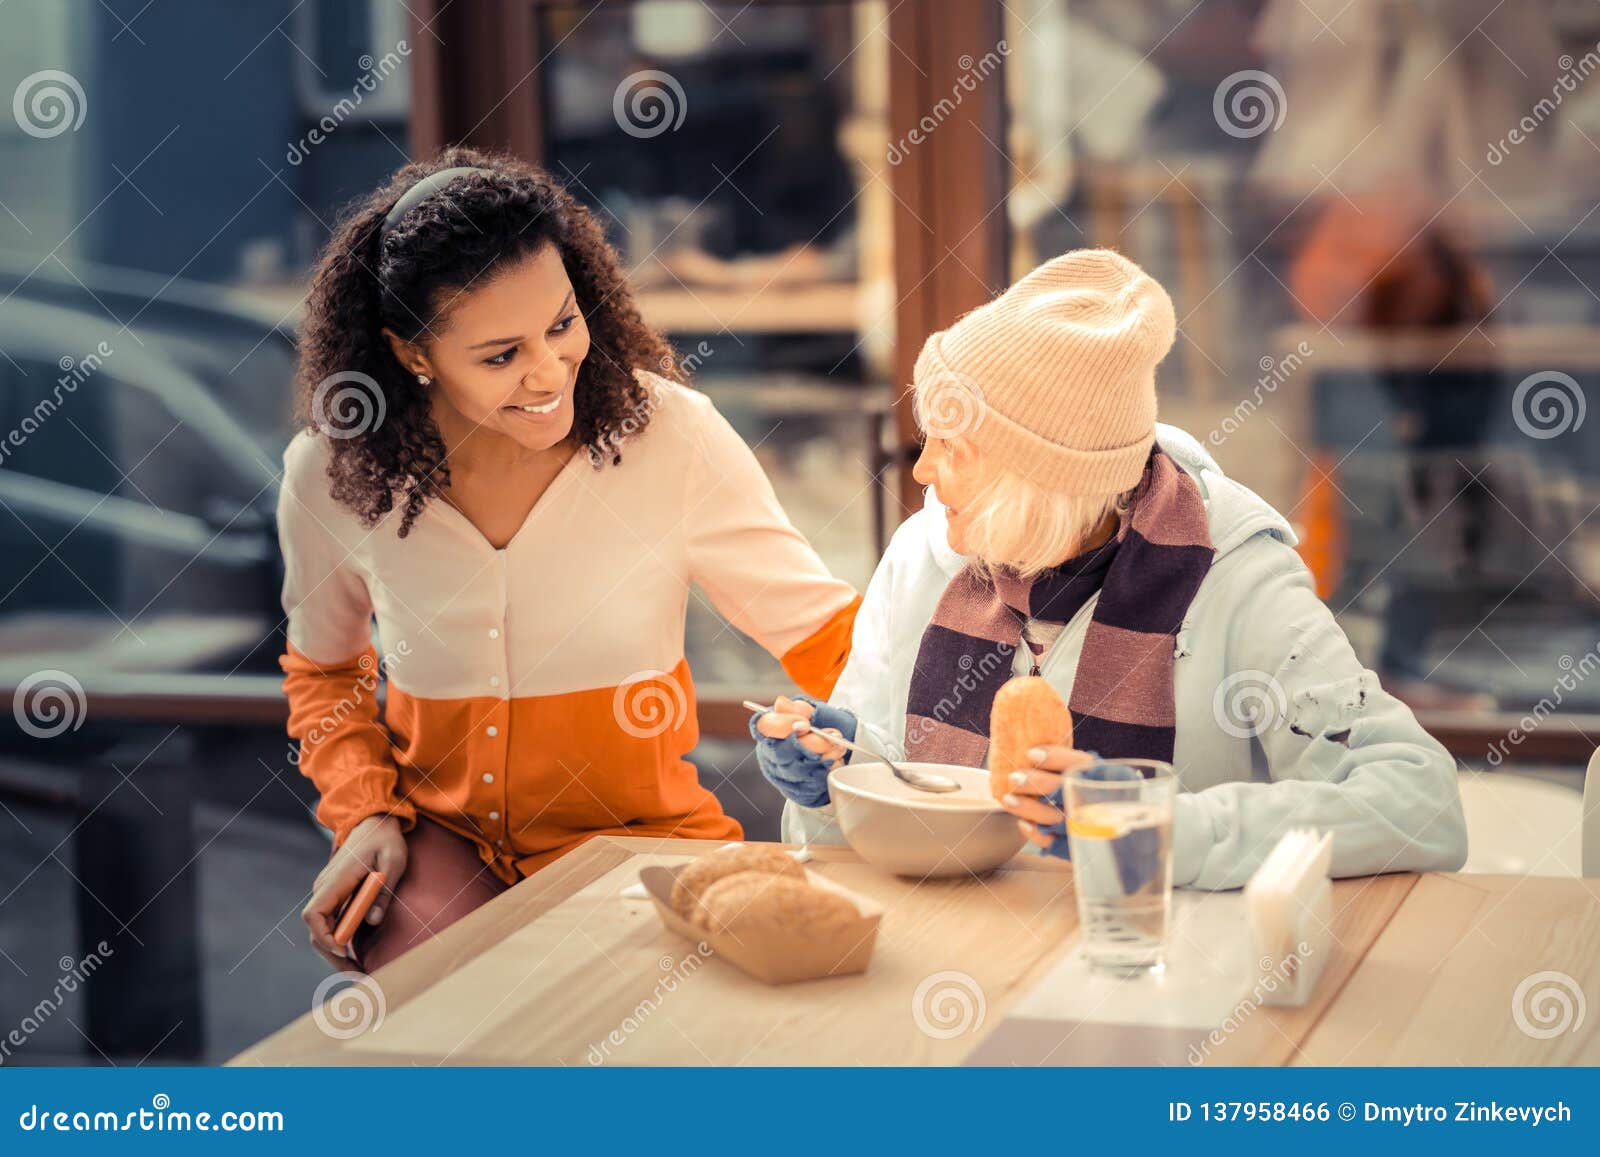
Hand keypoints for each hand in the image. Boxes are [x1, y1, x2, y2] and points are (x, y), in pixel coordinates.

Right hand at [303, 814, 407, 969]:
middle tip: (359, 975)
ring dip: (337, 953)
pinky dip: (341, 941)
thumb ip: (383, 890)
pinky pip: (332, 923)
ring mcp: (329, 892)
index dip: (325, 936)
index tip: (344, 950)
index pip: (313, 914)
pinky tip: (358, 955)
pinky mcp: (337, 896)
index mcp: (335, 880)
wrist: (375, 821)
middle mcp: (325, 888)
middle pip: (317, 930)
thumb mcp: (393, 860)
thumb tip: (372, 921)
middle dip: (333, 955)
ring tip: (361, 972)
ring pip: (323, 930)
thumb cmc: (386, 839)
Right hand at [750, 694, 855, 807]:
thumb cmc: (824, 727)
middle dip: (813, 743)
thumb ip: (800, 708)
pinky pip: (812, 783)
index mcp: (768, 730)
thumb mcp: (815, 711)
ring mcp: (781, 775)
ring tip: (840, 746)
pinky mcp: (796, 791)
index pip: (764, 726)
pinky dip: (828, 770)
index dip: (782, 725)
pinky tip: (836, 760)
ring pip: (800, 769)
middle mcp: (770, 754)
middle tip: (835, 735)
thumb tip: (781, 703)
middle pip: (783, 751)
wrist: (840, 750)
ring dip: (826, 756)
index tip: (805, 723)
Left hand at [997, 744, 1095, 858]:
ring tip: (1008, 799)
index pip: (1080, 764)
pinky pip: (1054, 843)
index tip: (1031, 753)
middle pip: (1065, 790)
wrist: (1109, 832)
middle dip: (1036, 783)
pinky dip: (1035, 833)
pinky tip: (1023, 823)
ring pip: (1055, 817)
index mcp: (1102, 777)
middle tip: (1014, 778)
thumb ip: (1067, 764)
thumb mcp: (1088, 775)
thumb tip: (1031, 753)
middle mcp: (1096, 801)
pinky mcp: (1075, 846)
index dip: (1055, 757)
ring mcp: (1087, 826)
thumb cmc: (1089, 794)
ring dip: (1028, 808)